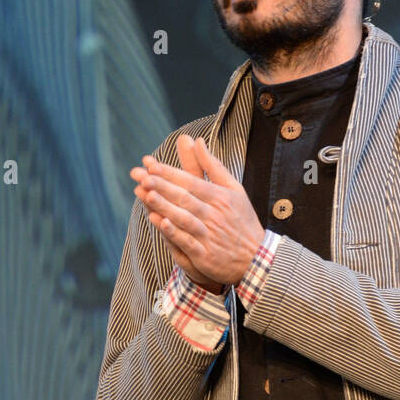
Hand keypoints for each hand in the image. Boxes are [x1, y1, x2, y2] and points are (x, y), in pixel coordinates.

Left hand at [131, 135, 265, 287]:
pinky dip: (175, 233)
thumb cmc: (242, 220)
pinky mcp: (206, 256)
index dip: (170, 173)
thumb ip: (213, 166)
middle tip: (142, 176)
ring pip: (184, 218)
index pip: (191, 182)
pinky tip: (161, 223)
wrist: (257, 259)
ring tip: (146, 194)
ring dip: (165, 206)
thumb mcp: (234, 189)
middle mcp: (215, 215)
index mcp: (221, 197)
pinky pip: (188, 243)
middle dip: (162, 186)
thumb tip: (198, 140)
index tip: (151, 165)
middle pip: (185, 197)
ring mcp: (210, 236)